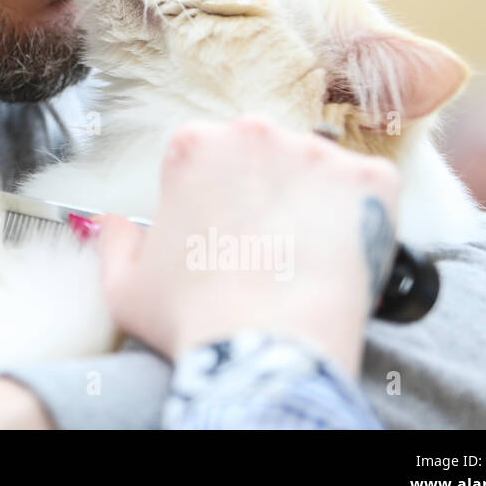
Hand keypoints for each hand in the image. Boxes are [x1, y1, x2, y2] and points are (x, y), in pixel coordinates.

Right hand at [96, 115, 400, 375]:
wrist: (265, 352)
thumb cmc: (194, 319)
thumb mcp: (125, 287)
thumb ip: (114, 242)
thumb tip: (113, 224)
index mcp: (193, 146)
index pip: (206, 154)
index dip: (213, 195)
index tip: (221, 230)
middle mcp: (255, 133)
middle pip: (263, 153)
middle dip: (265, 190)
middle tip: (264, 244)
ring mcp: (318, 153)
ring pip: (318, 168)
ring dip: (313, 200)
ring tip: (303, 255)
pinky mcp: (371, 181)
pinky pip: (372, 187)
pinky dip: (365, 215)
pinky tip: (340, 252)